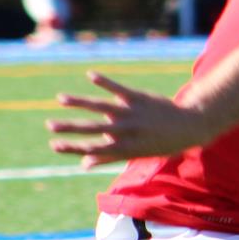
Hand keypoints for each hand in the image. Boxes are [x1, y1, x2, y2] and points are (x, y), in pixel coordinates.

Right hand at [46, 71, 201, 167]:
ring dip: (79, 102)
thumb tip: (84, 164)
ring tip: (61, 98)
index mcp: (125, 148)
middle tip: (49, 125)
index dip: (72, 148)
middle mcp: (126, 131)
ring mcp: (132, 113)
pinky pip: (118, 89)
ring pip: (101, 107)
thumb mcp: (136, 155)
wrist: (189, 126)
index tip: (54, 145)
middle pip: (92, 129)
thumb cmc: (161, 144)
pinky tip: (90, 75)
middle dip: (69, 127)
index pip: (93, 150)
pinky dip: (104, 81)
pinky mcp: (138, 98)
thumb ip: (109, 157)